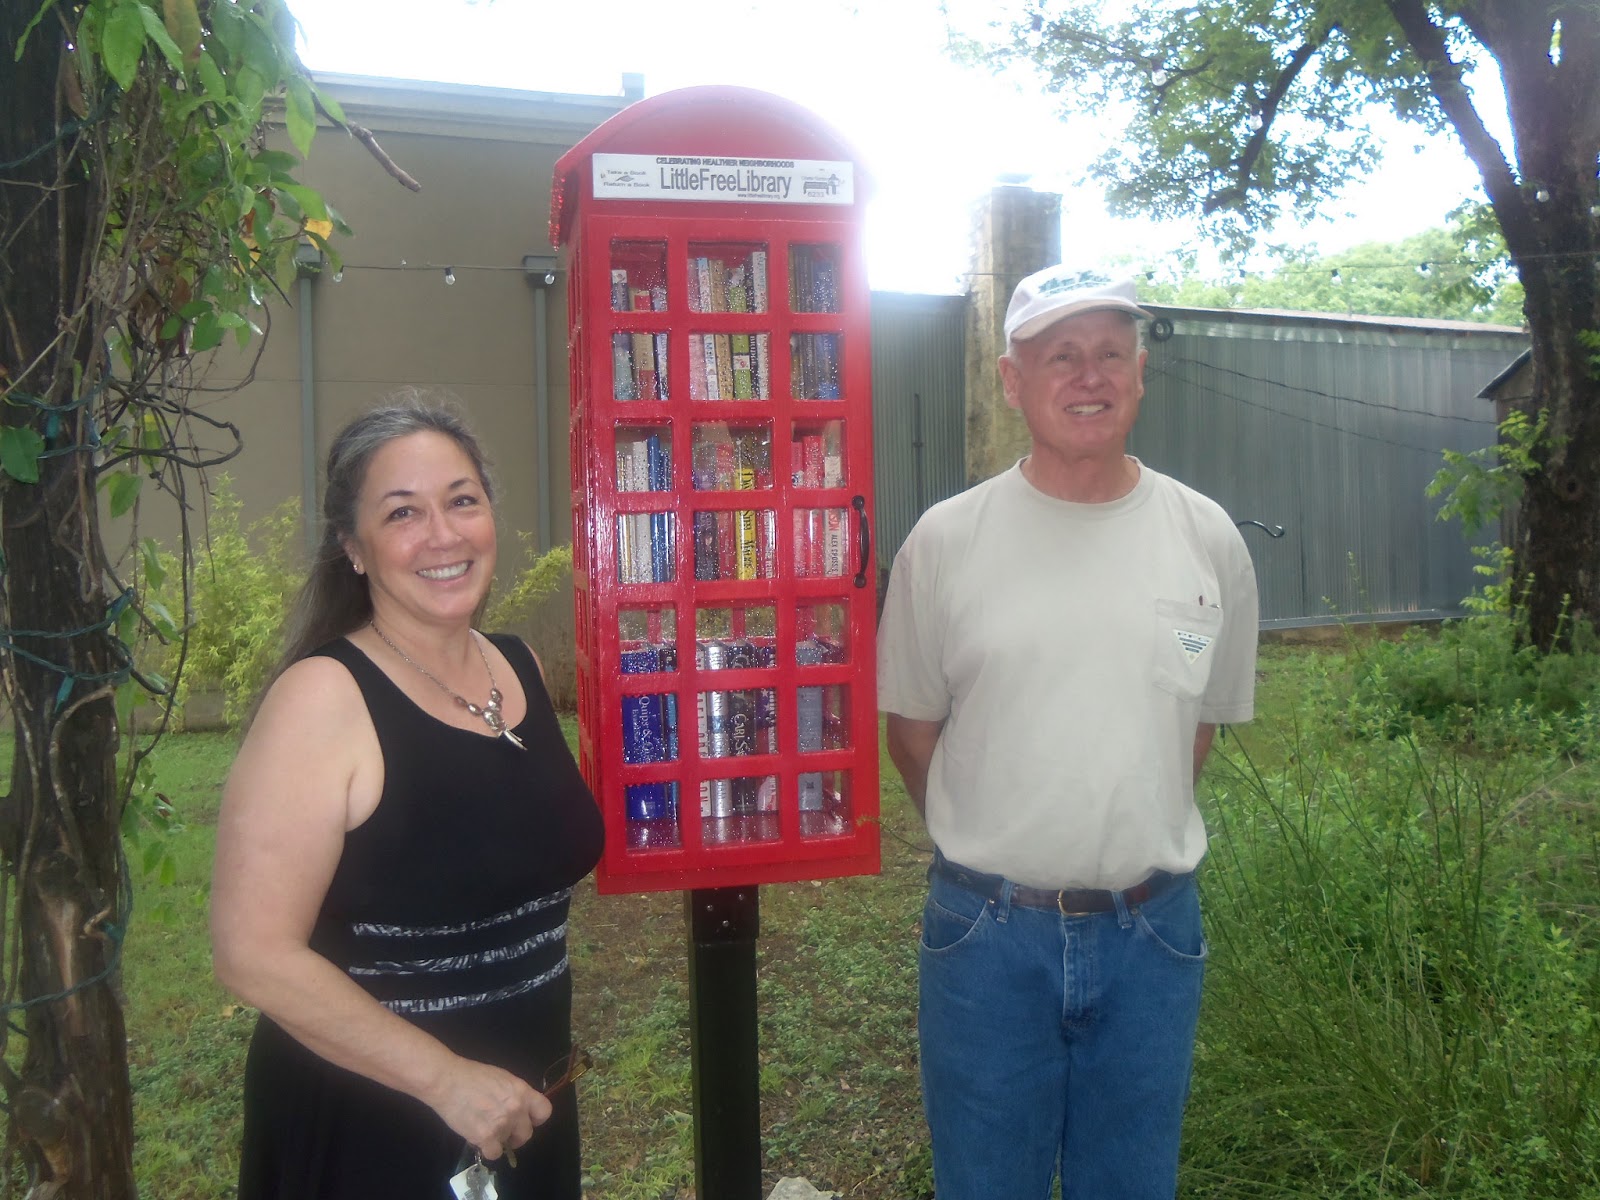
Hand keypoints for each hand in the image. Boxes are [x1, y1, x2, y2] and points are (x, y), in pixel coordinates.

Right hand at [430, 1056, 552, 1161]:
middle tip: (503, 1131)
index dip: (535, 1119)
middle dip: (516, 1135)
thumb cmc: (472, 1076)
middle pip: (527, 1133)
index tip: (526, 1120)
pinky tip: (478, 1139)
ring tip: (483, 1127)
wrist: (447, 1081)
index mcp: (522, 1091)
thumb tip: (520, 1109)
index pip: (544, 1111)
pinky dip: (487, 1149)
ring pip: (507, 1144)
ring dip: (497, 1140)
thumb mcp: (502, 1078)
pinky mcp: (486, 1137)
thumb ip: (515, 1094)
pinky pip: (494, 1153)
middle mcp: (516, 1109)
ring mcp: (502, 1124)